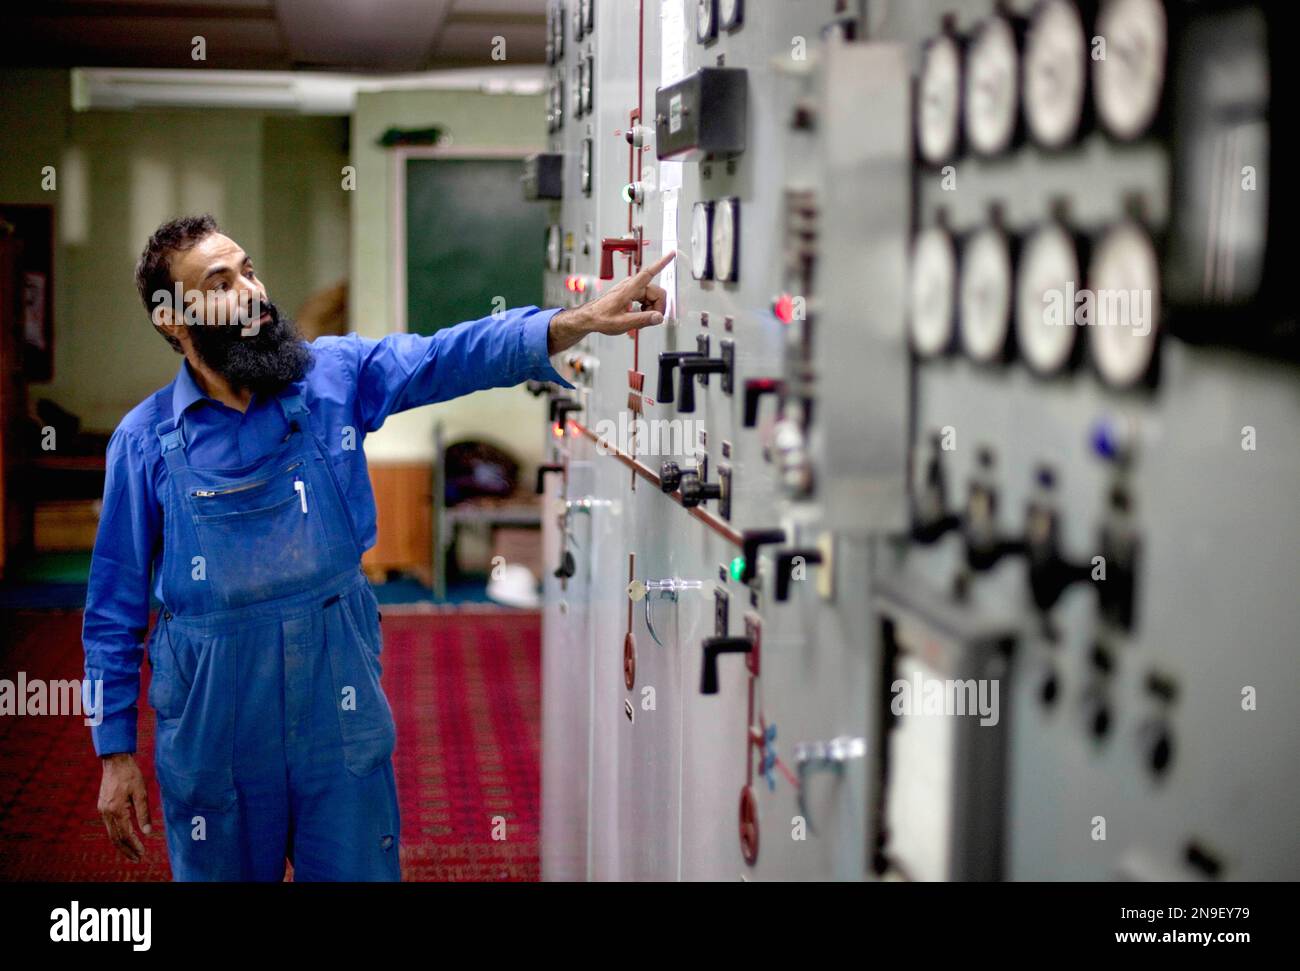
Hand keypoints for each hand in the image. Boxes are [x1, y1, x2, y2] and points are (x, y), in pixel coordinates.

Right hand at [98, 753, 152, 861]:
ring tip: (132, 853)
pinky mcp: (102, 807)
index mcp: (117, 809)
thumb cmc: (131, 775)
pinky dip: (117, 835)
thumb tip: (148, 832)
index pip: (126, 834)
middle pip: (116, 838)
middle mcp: (107, 812)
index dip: (134, 845)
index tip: (143, 853)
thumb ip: (144, 813)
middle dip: (127, 850)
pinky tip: (124, 839)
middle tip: (137, 858)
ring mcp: (102, 810)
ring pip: (111, 834)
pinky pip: (109, 826)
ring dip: (121, 845)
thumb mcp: (141, 792)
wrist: (115, 762)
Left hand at [548, 250, 676, 354]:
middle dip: (657, 307)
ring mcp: (632, 287)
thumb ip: (643, 319)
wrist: (590, 317)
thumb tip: (659, 317)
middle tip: (651, 320)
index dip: (662, 263)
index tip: (671, 253)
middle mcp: (632, 285)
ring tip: (640, 318)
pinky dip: (647, 308)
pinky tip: (638, 314)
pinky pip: (647, 298)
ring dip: (651, 309)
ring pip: (653, 296)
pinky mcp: (631, 292)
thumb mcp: (623, 323)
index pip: (649, 272)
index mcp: (629, 289)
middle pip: (657, 292)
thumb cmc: (601, 318)